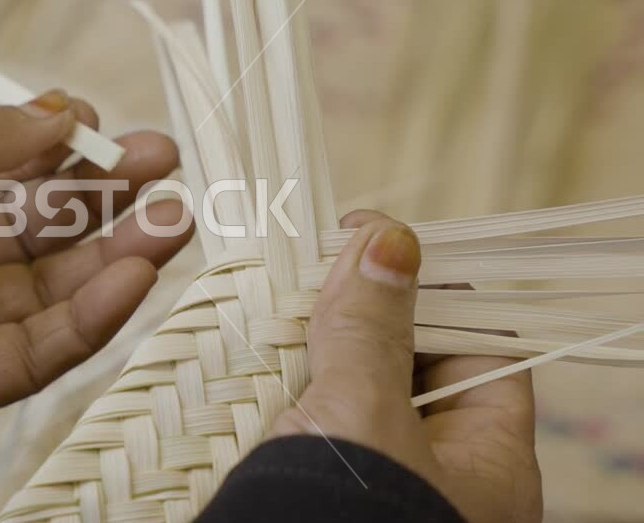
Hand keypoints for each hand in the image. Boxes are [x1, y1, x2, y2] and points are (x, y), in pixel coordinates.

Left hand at [0, 80, 192, 432]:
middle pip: (42, 237)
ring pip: (51, 297)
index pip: (12, 179)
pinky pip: (31, 354)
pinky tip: (131, 277)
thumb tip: (60, 119)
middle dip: (108, 205)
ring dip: (117, 262)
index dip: (67, 157)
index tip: (112, 128)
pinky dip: (88, 319)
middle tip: (168, 174)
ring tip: (174, 220)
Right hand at [270, 211, 541, 522]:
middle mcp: (441, 481)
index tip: (366, 245)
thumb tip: (389, 238)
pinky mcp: (322, 495)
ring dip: (311, 355)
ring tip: (266, 314)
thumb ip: (372, 329)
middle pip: (411, 368)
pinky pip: (311, 430)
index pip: (478, 347)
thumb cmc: (343, 522)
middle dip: (358, 318)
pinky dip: (282, 395)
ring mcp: (381, 491)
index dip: (430, 290)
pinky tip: (246, 367)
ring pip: (353, 398)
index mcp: (487, 464)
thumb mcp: (363, 415)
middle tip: (303, 277)